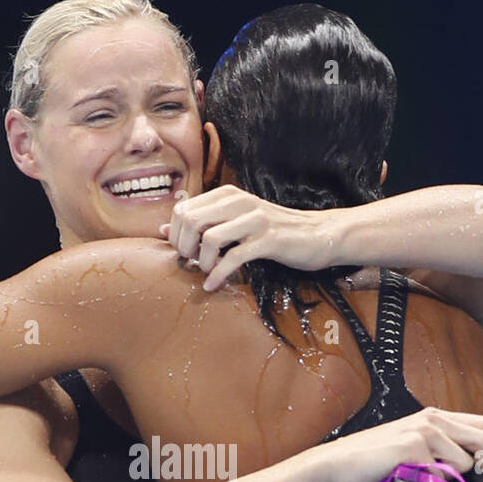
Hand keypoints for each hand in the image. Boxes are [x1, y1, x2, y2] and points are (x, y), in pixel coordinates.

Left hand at [159, 185, 333, 291]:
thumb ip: (203, 222)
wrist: (319, 234)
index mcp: (227, 195)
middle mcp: (239, 202)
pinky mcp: (269, 241)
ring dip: (202, 262)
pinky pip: (234, 258)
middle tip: (193, 263)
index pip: (182, 210)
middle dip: (184, 248)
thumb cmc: (274, 231)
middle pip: (190, 221)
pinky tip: (214, 285)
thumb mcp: (236, 220)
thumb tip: (163, 229)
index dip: (176, 235)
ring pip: (209, 238)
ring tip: (207, 272)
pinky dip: (218, 275)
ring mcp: (255, 220)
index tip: (185, 252)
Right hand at [328, 408, 482, 481]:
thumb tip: (471, 467)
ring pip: (466, 461)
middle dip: (480, 464)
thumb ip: (439, 447)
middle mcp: (432, 418)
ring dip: (450, 478)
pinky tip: (410, 480)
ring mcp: (423, 431)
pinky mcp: (412, 447)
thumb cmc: (374, 458)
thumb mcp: (412, 444)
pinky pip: (441, 475)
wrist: (340, 461)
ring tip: (425, 478)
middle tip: (459, 479)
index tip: (470, 467)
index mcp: (434, 416)